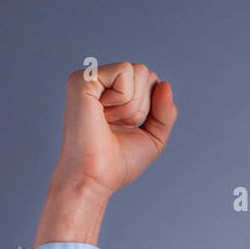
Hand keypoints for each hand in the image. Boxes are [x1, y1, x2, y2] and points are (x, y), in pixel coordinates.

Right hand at [50, 61, 176, 197]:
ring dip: (133, 105)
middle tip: (118, 125)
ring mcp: (90, 78)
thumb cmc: (119, 162)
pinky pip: (125, 71)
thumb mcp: (154, 136)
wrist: (97, 176)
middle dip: (143, 106)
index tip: (129, 127)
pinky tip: (103, 112)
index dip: (151, 108)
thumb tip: (165, 84)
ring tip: (110, 120)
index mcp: (114, 93)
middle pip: (147, 74)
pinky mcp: (84, 78)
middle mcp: (102, 82)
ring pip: (139, 71)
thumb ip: (165, 111)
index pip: (151, 82)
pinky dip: (124, 97)